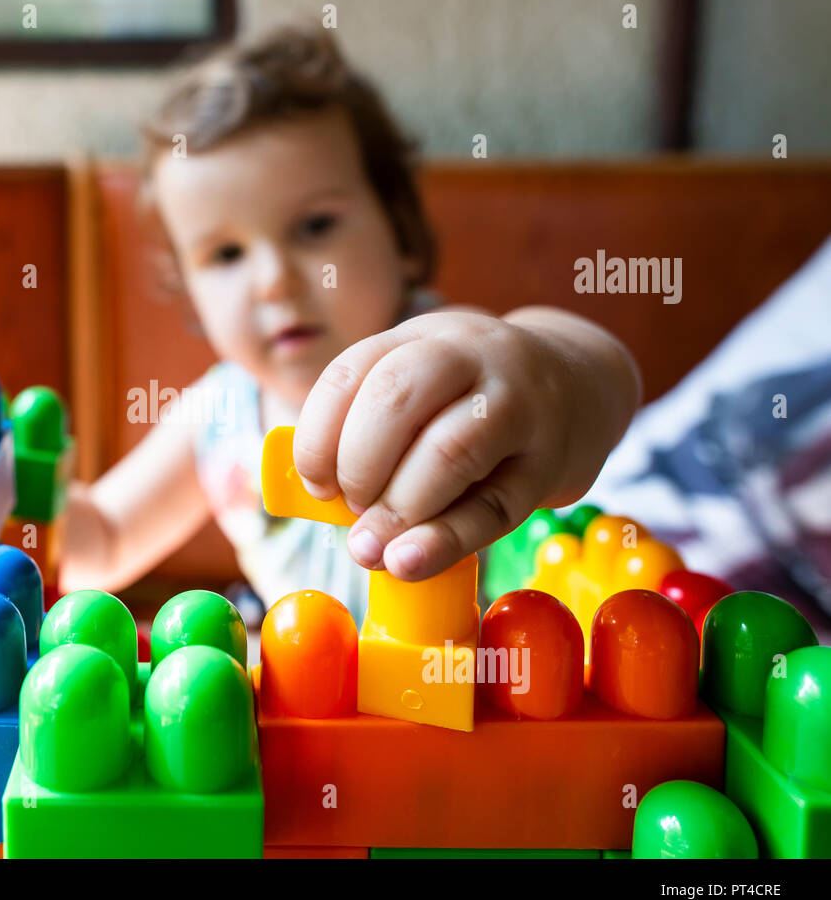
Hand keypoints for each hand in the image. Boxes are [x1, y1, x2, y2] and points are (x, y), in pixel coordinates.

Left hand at [293, 310, 591, 580]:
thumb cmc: (472, 402)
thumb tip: (321, 499)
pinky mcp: (551, 461)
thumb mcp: (423, 392)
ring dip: (397, 508)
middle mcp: (468, 356)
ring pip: (448, 450)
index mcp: (419, 337)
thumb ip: (372, 433)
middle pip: (395, 398)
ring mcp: (518, 403)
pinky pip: (492, 507)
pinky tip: (408, 563)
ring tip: (371, 548)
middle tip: (351, 507)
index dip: (318, 436)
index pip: (350, 373)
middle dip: (356, 464)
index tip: (315, 484)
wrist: (583, 386)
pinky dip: (442, 541)